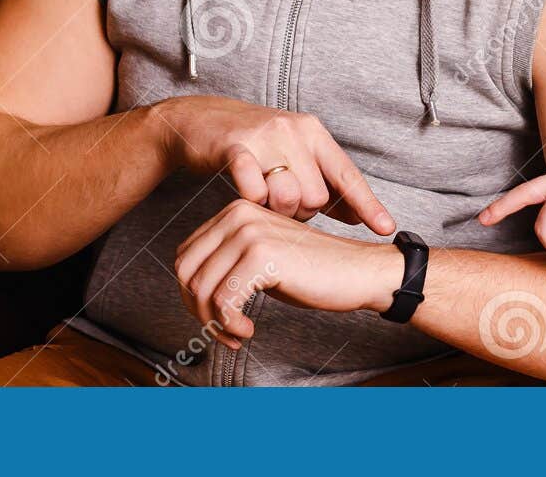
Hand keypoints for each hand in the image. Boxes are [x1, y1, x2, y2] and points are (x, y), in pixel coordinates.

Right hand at [152, 97, 394, 233]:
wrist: (199, 120)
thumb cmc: (251, 144)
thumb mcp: (293, 153)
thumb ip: (322, 180)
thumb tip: (357, 216)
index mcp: (313, 131)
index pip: (347, 174)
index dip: (368, 204)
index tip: (387, 228)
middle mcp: (294, 130)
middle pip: (316, 197)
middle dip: (301, 212)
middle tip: (280, 203)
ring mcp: (265, 138)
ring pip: (288, 199)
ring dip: (276, 210)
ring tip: (264, 198)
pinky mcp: (235, 148)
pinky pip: (255, 191)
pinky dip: (253, 200)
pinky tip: (247, 193)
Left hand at [173, 199, 402, 349]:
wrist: (359, 272)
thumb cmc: (313, 271)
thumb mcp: (261, 259)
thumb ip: (228, 262)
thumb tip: (189, 290)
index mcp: (235, 212)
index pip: (186, 256)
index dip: (192, 294)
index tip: (215, 316)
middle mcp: (239, 215)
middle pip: (186, 272)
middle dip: (197, 310)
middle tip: (222, 331)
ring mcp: (250, 233)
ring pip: (202, 289)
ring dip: (214, 323)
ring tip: (237, 334)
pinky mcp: (263, 256)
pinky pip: (224, 301)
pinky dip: (230, 324)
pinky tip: (248, 331)